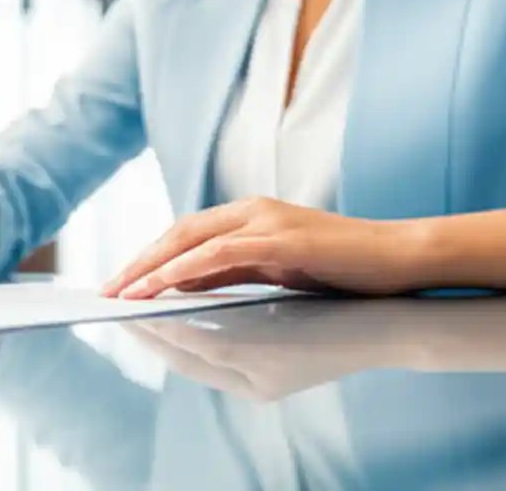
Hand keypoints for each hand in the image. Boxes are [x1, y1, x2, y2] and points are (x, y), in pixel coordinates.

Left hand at [101, 197, 420, 298]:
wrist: (400, 260)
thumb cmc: (343, 268)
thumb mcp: (277, 269)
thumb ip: (233, 271)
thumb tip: (180, 286)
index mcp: (248, 216)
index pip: (183, 235)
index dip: (147, 259)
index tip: (119, 285)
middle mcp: (251, 210)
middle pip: (177, 234)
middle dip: (138, 264)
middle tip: (106, 291)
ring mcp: (267, 221)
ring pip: (192, 241)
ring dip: (152, 269)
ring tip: (123, 294)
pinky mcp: (283, 237)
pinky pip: (223, 252)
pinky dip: (188, 268)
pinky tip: (163, 286)